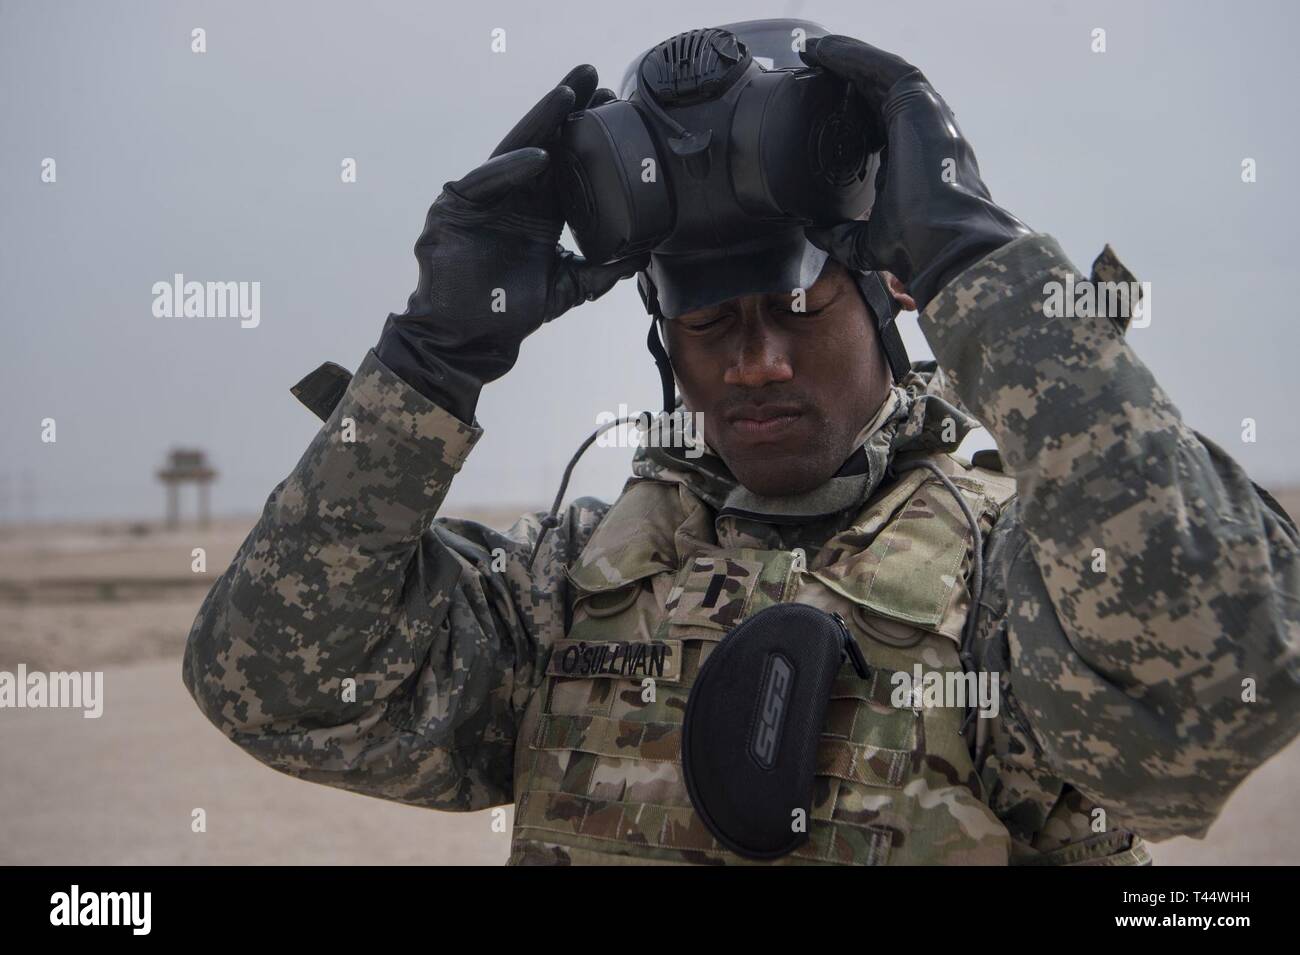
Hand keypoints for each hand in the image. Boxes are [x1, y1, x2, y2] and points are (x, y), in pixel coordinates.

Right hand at [376, 65, 647, 421]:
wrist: (471, 340)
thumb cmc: (508, 312)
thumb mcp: (568, 288)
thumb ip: (601, 272)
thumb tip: (641, 258)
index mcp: (538, 210)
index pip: (565, 162)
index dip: (586, 133)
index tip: (614, 104)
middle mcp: (511, 197)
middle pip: (542, 143)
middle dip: (565, 108)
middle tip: (592, 75)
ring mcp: (482, 199)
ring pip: (514, 151)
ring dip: (541, 122)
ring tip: (568, 97)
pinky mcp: (455, 210)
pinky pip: (485, 182)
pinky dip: (512, 168)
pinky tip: (539, 154)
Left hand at [799, 36, 1029, 309]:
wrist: (941, 243)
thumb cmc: (914, 246)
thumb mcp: (863, 242)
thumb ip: (838, 233)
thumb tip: (812, 230)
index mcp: (908, 161)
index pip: (875, 124)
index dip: (846, 110)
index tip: (816, 105)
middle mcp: (919, 133)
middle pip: (876, 93)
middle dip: (843, 76)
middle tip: (809, 65)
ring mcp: (924, 115)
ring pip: (881, 74)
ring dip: (846, 59)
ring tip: (814, 51)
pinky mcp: (921, 104)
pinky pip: (885, 68)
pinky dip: (855, 56)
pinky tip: (828, 50)